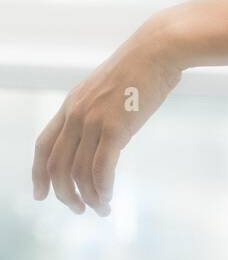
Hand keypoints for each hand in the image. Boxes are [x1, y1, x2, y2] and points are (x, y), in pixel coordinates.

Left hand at [32, 16, 181, 214]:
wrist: (157, 50)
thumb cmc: (140, 68)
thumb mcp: (106, 88)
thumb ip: (97, 110)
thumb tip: (104, 134)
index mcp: (71, 104)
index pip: (43, 146)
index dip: (38, 173)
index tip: (41, 194)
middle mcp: (75, 115)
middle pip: (57, 166)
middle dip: (64, 194)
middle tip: (78, 209)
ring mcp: (93, 121)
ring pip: (78, 173)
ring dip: (88, 196)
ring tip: (100, 208)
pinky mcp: (115, 128)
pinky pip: (101, 169)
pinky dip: (102, 189)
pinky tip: (108, 198)